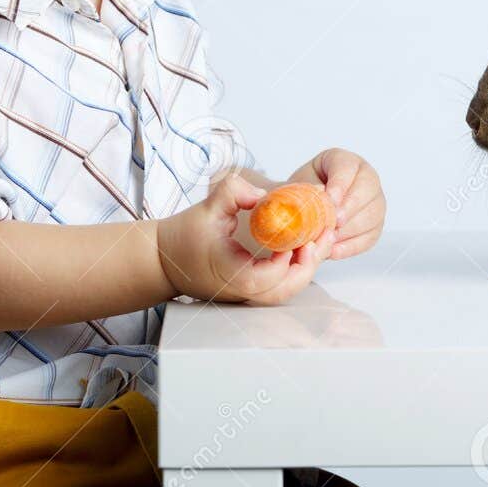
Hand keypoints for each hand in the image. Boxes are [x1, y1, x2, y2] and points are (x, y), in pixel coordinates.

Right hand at [156, 173, 326, 305]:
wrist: (163, 260)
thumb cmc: (182, 236)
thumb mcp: (206, 207)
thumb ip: (234, 192)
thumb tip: (264, 194)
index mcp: (230, 274)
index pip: (266, 277)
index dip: (286, 259)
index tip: (297, 237)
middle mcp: (242, 290)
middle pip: (285, 289)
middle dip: (308, 263)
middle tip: (323, 235)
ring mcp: (246, 294)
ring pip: (285, 291)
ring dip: (305, 267)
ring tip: (318, 239)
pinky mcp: (250, 291)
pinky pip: (279, 286)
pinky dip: (295, 269)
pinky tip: (303, 247)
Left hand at [291, 148, 384, 260]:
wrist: (304, 208)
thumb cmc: (303, 192)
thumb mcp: (299, 185)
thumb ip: (306, 190)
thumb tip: (315, 198)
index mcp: (345, 161)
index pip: (347, 168)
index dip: (340, 184)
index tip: (329, 198)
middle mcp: (366, 178)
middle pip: (367, 190)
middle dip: (350, 207)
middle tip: (334, 221)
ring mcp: (375, 202)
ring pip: (373, 215)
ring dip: (350, 229)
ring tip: (330, 238)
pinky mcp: (375, 226)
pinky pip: (370, 237)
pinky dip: (352, 246)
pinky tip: (334, 250)